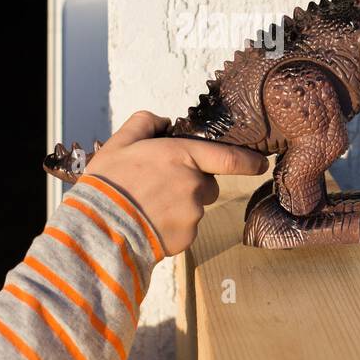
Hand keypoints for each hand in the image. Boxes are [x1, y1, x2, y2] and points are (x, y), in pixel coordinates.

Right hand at [80, 110, 267, 256]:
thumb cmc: (107, 185)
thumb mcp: (119, 143)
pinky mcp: (186, 238)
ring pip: (194, 208)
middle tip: (158, 187)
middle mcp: (194, 185)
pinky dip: (170, 227)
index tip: (260, 163)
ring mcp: (193, 214)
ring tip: (145, 209)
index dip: (248, 160)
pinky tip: (146, 224)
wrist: (98, 231)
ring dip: (178, 207)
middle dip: (191, 185)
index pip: (228, 157)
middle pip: (207, 184)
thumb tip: (162, 121)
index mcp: (182, 156)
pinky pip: (185, 229)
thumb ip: (144, 124)